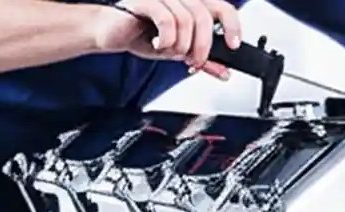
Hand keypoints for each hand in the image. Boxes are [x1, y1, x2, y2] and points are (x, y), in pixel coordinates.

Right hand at [91, 0, 242, 79]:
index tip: (233, 45)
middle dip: (202, 47)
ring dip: (180, 46)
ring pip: (186, 21)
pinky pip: (167, 20)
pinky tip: (158, 44)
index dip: (232, 26)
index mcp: (191, 4)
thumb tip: (225, 72)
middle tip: (193, 62)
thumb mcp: (178, 50)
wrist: (111, 32)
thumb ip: (202, 59)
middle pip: (205, 17)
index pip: (223, 7)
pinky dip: (166, 39)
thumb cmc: (142, 35)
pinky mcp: (146, 1)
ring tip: (168, 52)